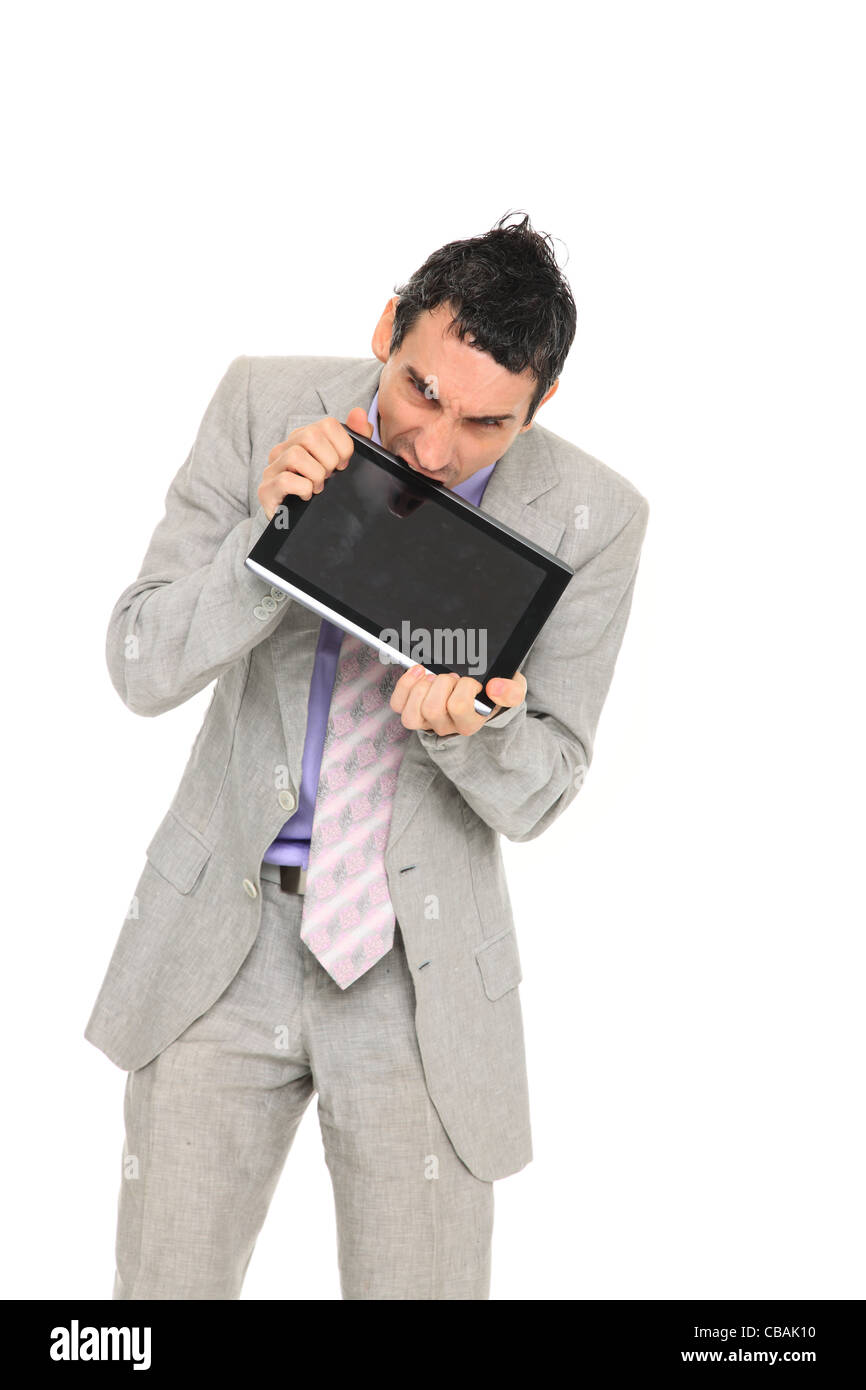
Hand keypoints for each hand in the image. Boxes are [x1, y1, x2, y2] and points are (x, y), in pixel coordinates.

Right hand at [258, 408, 372, 520]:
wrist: (299, 523)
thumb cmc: (321, 490)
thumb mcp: (342, 463)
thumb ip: (355, 438)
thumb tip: (359, 412)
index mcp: (303, 438)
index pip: (327, 424)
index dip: (343, 445)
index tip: (343, 464)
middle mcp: (285, 448)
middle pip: (311, 435)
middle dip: (329, 460)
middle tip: (330, 477)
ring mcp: (273, 468)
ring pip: (296, 456)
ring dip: (316, 475)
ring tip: (318, 488)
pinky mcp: (266, 489)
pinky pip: (285, 480)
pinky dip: (304, 489)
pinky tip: (307, 496)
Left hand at [390, 666, 527, 736]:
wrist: (482, 691)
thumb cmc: (494, 691)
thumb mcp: (513, 689)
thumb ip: (511, 691)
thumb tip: (495, 688)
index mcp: (471, 722)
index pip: (458, 707)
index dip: (463, 686)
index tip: (472, 681)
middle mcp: (447, 727)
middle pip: (431, 709)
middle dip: (441, 683)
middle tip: (452, 677)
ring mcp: (427, 721)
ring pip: (410, 715)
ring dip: (420, 688)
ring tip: (434, 677)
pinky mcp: (412, 711)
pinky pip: (398, 705)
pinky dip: (405, 686)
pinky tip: (418, 672)